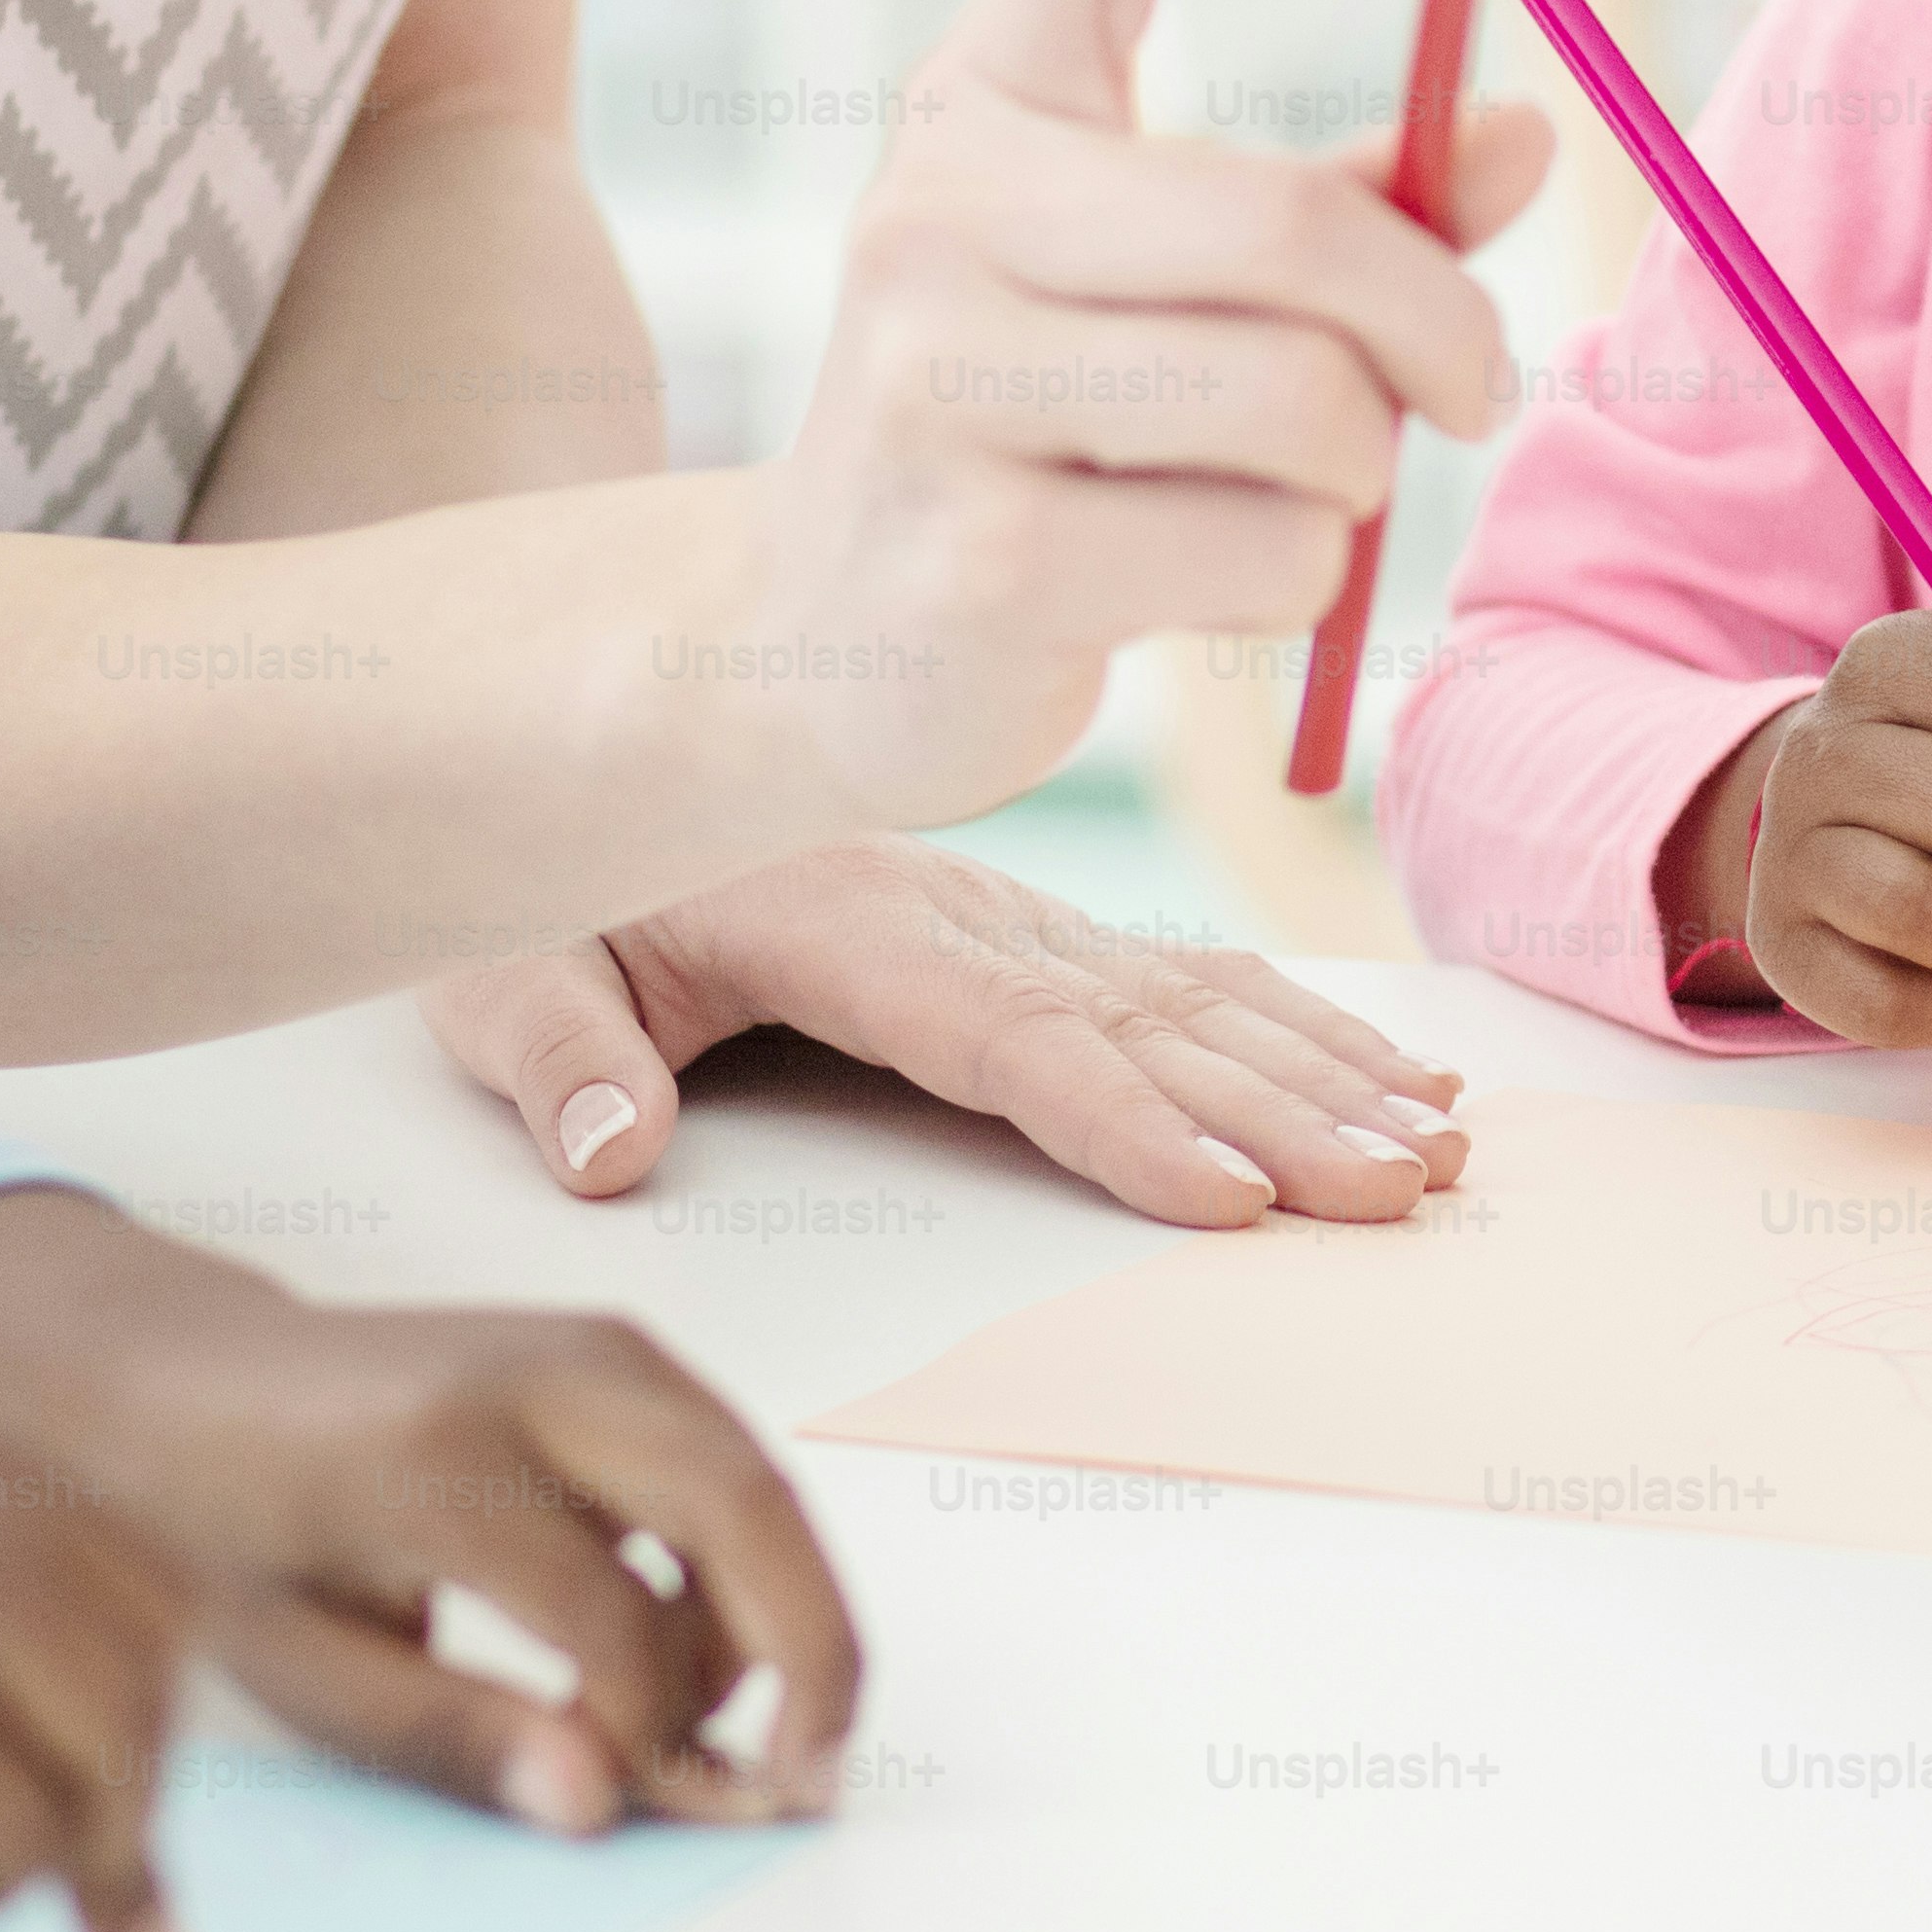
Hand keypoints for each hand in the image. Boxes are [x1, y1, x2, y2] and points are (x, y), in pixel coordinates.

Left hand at [0, 1190, 865, 1834]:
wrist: (191, 1377)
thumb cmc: (227, 1524)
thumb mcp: (300, 1662)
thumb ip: (451, 1737)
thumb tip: (598, 1801)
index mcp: (431, 1462)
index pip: (608, 1614)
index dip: (648, 1728)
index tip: (639, 1798)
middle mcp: (536, 1380)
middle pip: (742, 1509)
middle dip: (808, 1654)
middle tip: (808, 1771)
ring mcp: (593, 1347)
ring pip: (759, 1481)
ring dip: (786, 1610)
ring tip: (737, 1725)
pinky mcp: (623, 1351)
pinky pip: (729, 1462)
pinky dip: (748, 1561)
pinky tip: (696, 1649)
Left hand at [429, 839, 1474, 1227]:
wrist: (574, 734)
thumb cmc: (542, 874)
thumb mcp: (495, 961)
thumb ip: (553, 1052)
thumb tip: (612, 1152)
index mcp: (845, 925)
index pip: (1009, 1037)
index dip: (1125, 1120)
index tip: (1229, 1197)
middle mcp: (959, 913)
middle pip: (1146, 1022)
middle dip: (1289, 1111)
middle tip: (1399, 1191)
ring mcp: (1013, 915)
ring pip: (1197, 997)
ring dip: (1328, 1072)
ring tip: (1436, 1148)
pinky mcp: (1035, 929)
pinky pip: (1193, 975)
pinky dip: (1308, 1021)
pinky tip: (1397, 1067)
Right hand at [728, 0, 1558, 824]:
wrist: (825, 646)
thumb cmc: (1048, 432)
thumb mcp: (1169, 289)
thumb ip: (1352, 207)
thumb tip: (1529, 129)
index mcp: (981, 106)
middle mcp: (935, 211)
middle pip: (1292, 226)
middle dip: (1440, 323)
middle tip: (1481, 384)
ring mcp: (936, 381)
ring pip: (1306, 404)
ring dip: (1360, 471)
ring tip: (1288, 491)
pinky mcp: (978, 558)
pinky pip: (1271, 547)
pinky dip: (1300, 580)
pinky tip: (1201, 578)